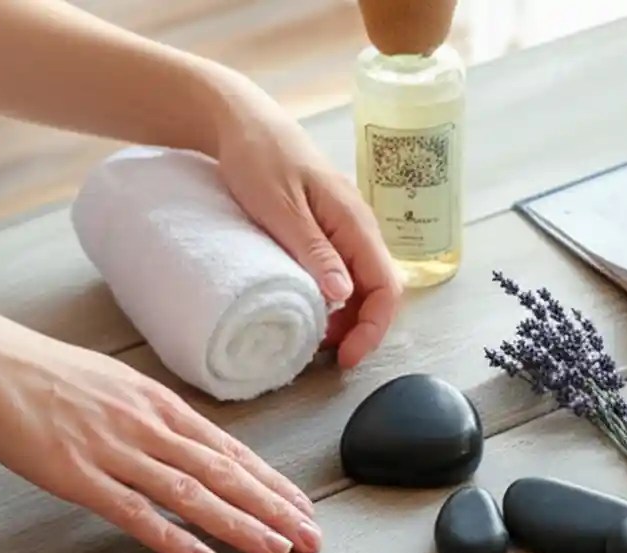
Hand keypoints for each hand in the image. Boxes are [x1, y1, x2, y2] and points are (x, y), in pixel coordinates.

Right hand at [0, 319, 321, 552]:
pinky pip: (134, 512)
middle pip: (225, 472)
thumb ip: (149, 414)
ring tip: (275, 548)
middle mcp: (147, 425)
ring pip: (193, 494)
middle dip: (273, 508)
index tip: (300, 504)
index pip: (230, 448)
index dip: (270, 481)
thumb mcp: (113, 382)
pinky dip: (171, 537)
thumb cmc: (40, 370)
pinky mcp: (77, 475)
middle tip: (309, 536)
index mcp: (158, 403)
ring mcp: (115, 450)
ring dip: (240, 524)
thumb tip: (182, 438)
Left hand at [208, 76, 402, 368]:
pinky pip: (342, 272)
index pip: (385, 287)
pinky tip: (308, 310)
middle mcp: (358, 227)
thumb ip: (313, 249)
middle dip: (361, 329)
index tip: (345, 357)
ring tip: (314, 340)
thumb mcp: (281, 207)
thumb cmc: (259, 157)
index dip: (372, 329)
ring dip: (346, 318)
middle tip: (326, 356)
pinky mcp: (326, 229)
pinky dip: (331, 299)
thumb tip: (343, 295)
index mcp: (355, 222)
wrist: (241, 120)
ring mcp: (343, 228)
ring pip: (360, 284)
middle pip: (378, 291)